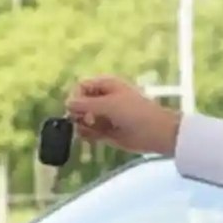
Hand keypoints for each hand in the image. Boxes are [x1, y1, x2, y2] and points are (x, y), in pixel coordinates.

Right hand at [64, 75, 182, 155]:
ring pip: (83, 118)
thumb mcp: (108, 104)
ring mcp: (105, 116)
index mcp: (107, 85)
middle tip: (84, 119)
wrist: (156, 133)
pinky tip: (91, 137)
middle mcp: (104, 99)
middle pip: (80, 103)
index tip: (77, 107)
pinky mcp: (106, 132)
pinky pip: (89, 132)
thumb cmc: (135, 112)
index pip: (82, 86)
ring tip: (89, 129)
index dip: (76, 96)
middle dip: (78, 111)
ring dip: (81, 124)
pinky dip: (87, 135)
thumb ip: (86, 104)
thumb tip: (67, 104)